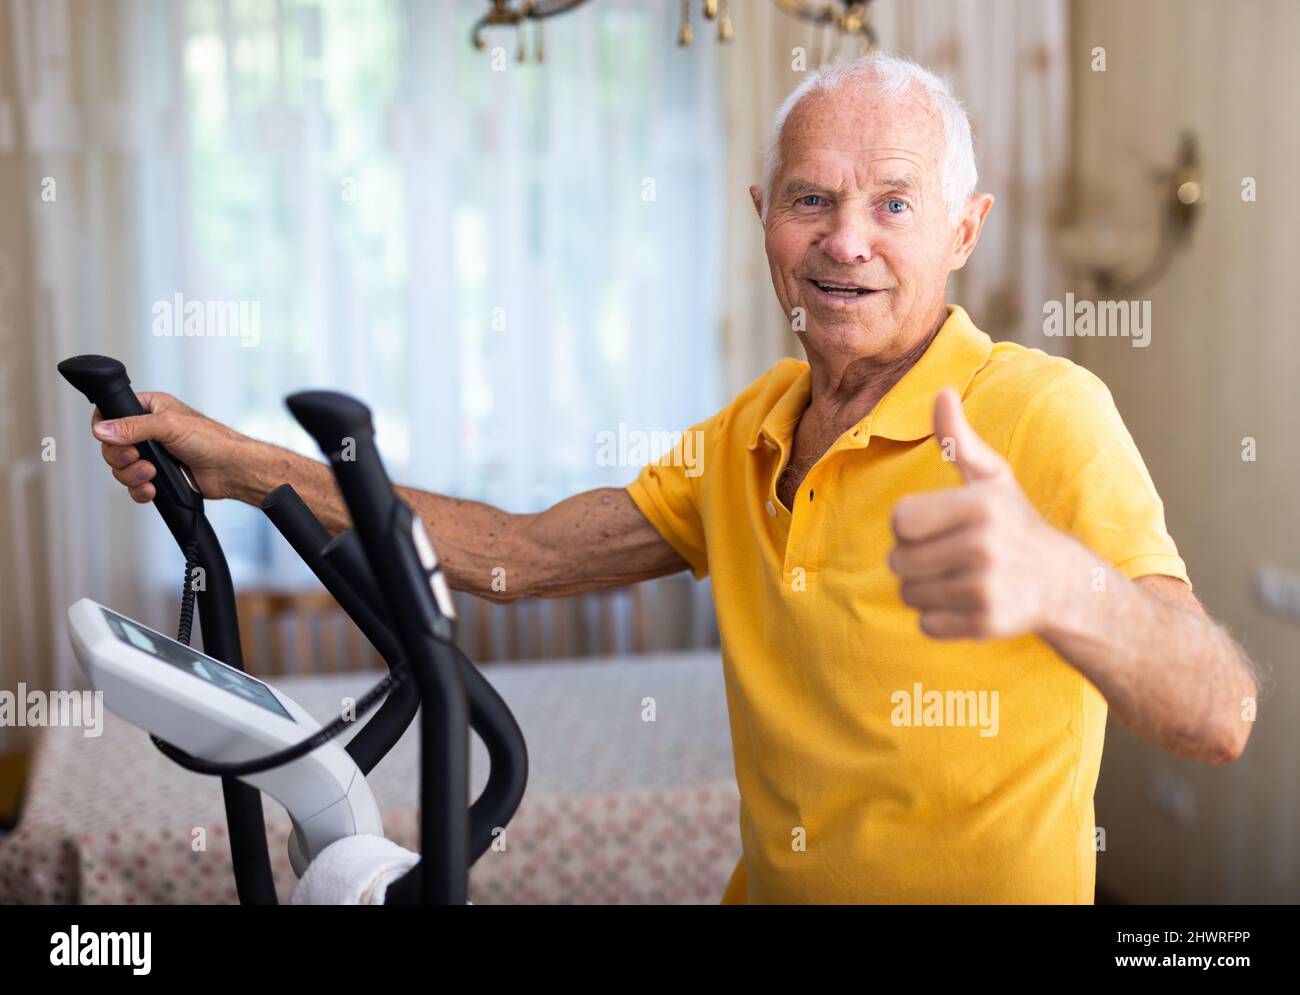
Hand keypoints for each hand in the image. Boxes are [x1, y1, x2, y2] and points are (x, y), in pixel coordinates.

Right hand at [91, 392, 250, 502]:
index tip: (112, 439)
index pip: (110, 413)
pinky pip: (134, 486)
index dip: (105, 427)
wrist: (231, 470)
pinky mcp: (157, 476)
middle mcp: (147, 430)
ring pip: (121, 468)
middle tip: (138, 458)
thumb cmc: (212, 440)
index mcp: (149, 408)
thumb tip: (103, 429)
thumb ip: (133, 427)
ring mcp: (152, 455)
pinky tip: (152, 489)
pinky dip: (140, 490)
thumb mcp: (169, 426)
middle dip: (121, 458)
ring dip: (132, 475)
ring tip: (151, 474)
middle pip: (111, 446)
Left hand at [887, 387, 1085, 639]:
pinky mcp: (986, 624)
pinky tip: (969, 603)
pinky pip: (927, 625)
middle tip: (949, 557)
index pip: (899, 521)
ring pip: (909, 595)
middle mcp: (983, 546)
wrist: (1065, 584)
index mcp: (978, 505)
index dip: (910, 526)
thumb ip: (957, 439)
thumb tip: (941, 391)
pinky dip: (940, 619)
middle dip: (914, 561)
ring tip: (959, 579)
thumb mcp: (990, 477)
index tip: (937, 527)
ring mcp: (986, 588)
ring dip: (924, 591)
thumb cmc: (1013, 522)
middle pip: (898, 561)